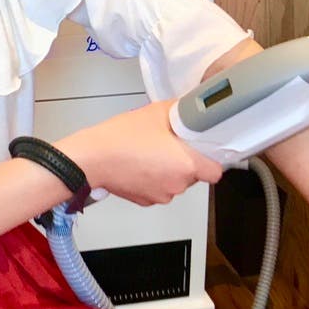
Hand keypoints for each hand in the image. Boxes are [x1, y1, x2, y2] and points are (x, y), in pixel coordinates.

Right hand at [61, 99, 222, 206]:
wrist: (92, 158)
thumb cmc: (122, 137)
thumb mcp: (155, 112)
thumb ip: (179, 111)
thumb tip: (190, 108)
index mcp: (186, 164)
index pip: (215, 172)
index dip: (212, 160)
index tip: (203, 149)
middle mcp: (177, 184)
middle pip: (194, 175)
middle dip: (186, 161)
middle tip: (170, 144)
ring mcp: (161, 195)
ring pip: (175, 183)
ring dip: (168, 171)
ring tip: (150, 153)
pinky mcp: (145, 201)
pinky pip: (158, 189)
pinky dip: (153, 180)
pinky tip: (139, 164)